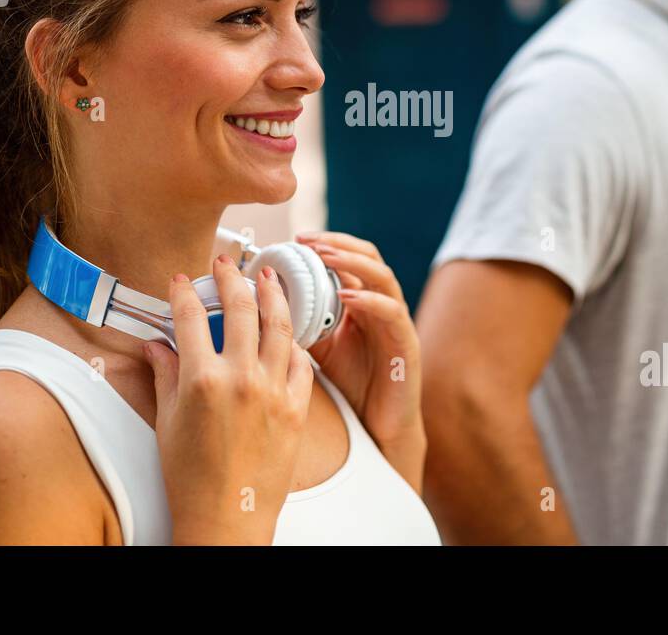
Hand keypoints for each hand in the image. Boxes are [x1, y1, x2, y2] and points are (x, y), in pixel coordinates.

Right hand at [143, 255, 313, 544]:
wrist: (227, 517)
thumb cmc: (190, 477)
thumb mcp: (167, 421)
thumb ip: (165, 374)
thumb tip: (156, 344)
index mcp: (201, 379)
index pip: (191, 316)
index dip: (183, 291)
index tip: (180, 278)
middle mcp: (240, 378)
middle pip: (240, 307)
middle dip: (232, 276)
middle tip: (227, 262)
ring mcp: (273, 391)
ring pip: (279, 325)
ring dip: (273, 294)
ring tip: (268, 277)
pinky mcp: (297, 407)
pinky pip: (300, 362)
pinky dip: (294, 343)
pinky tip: (288, 332)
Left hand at [294, 231, 424, 487]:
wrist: (380, 429)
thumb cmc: (352, 387)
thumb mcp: (319, 349)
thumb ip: (301, 324)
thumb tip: (261, 307)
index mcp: (361, 303)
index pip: (348, 258)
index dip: (324, 244)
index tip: (294, 239)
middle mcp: (381, 305)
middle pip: (368, 257)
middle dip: (337, 244)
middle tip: (307, 241)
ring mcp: (396, 322)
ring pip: (382, 276)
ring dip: (353, 262)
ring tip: (325, 257)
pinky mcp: (407, 342)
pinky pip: (392, 312)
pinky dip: (370, 300)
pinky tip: (347, 297)